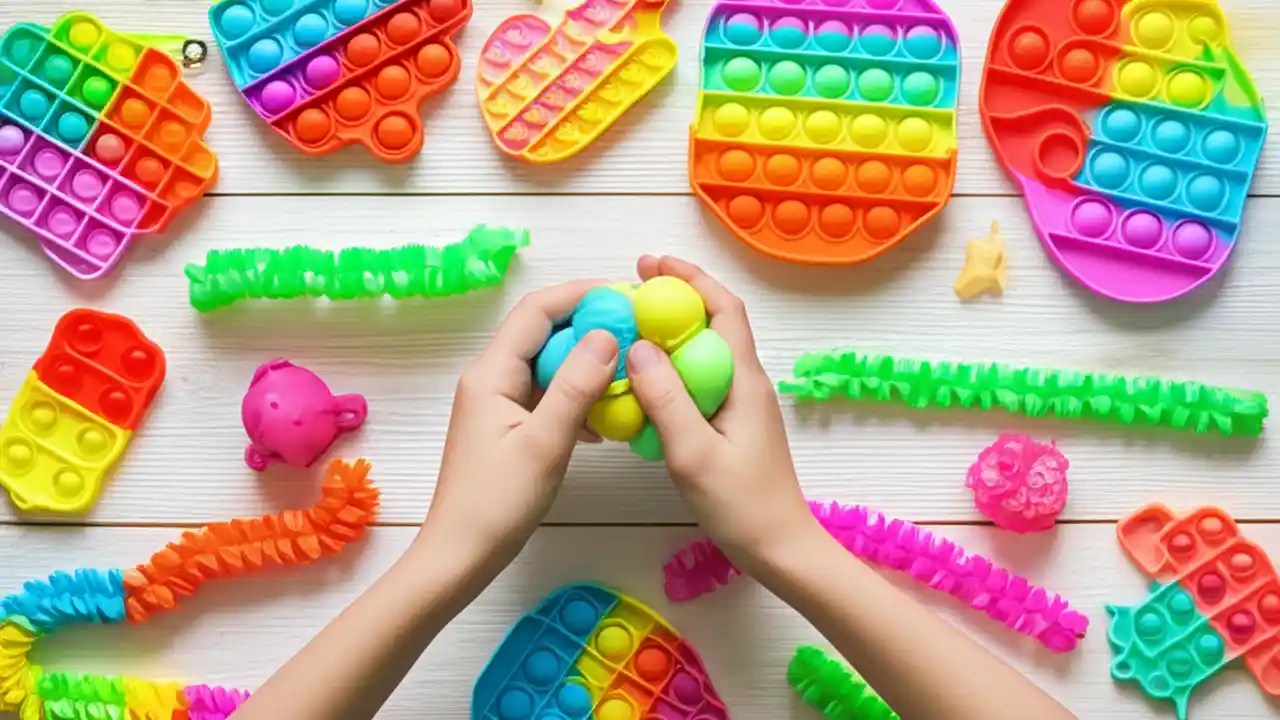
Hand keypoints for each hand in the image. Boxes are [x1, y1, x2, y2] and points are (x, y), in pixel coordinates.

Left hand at [422, 281, 618, 568]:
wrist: (460, 556)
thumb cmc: (497, 504)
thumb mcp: (546, 443)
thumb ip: (577, 386)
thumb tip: (607, 333)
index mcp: (491, 373)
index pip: (538, 310)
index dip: (582, 293)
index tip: (628, 294)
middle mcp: (490, 378)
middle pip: (544, 331)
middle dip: (590, 324)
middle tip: (639, 328)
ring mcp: (498, 403)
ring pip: (549, 364)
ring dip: (587, 362)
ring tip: (631, 368)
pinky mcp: (508, 427)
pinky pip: (547, 394)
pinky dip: (577, 395)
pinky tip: (606, 417)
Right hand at [626, 256, 821, 570]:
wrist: (780, 550)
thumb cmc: (742, 506)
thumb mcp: (693, 453)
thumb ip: (665, 399)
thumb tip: (636, 346)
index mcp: (743, 380)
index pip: (723, 309)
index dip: (690, 278)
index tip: (650, 263)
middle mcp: (744, 383)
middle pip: (711, 324)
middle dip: (672, 301)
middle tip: (626, 294)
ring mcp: (738, 404)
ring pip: (701, 354)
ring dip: (667, 336)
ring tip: (625, 331)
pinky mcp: (729, 425)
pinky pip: (696, 383)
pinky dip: (668, 372)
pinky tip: (640, 384)